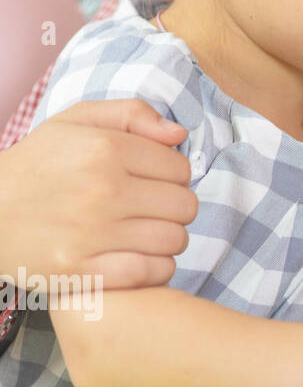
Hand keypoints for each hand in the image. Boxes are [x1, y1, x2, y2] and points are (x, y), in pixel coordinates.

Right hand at [0, 100, 196, 288]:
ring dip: (168, 239)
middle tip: (151, 211)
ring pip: (174, 240)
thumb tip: (180, 135)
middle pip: (184, 206)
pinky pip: (151, 271)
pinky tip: (140, 259)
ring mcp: (92, 233)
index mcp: (105, 149)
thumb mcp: (74, 122)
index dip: (173, 177)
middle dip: (174, 208)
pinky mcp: (80, 270)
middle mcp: (103, 189)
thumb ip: (131, 115)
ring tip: (146, 235)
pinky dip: (155, 268)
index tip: (153, 183)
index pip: (180, 169)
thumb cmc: (33, 167)